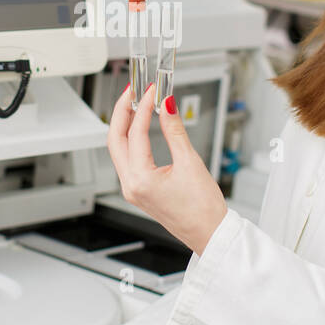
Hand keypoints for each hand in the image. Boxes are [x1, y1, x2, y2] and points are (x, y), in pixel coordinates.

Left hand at [106, 82, 227, 255]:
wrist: (209, 233)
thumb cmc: (203, 210)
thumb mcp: (190, 162)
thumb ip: (175, 130)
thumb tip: (167, 106)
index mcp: (140, 180)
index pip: (135, 133)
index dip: (143, 107)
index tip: (152, 91)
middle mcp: (131, 185)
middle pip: (115, 139)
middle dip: (122, 112)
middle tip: (132, 91)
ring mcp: (132, 189)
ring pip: (118, 149)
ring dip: (125, 124)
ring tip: (136, 104)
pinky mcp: (139, 190)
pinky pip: (127, 159)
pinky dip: (131, 139)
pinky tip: (139, 127)